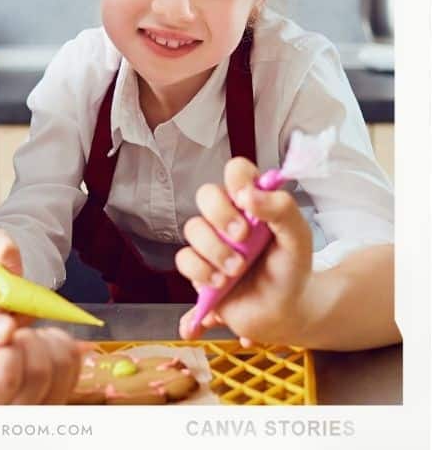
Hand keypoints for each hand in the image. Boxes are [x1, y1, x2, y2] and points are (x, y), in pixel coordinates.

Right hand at [0, 314, 82, 403]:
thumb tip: (6, 328)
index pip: (9, 376)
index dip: (7, 344)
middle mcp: (13, 415)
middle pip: (40, 369)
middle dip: (24, 337)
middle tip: (6, 337)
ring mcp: (41, 407)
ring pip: (62, 362)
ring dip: (42, 337)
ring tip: (19, 340)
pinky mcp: (61, 393)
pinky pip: (73, 357)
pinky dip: (56, 339)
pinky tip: (34, 346)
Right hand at [175, 157, 313, 345]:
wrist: (285, 312)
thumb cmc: (291, 270)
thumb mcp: (298, 239)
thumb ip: (282, 210)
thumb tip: (250, 193)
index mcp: (252, 202)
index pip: (236, 171)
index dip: (237, 178)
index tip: (247, 199)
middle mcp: (227, 217)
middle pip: (206, 194)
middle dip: (221, 215)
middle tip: (243, 237)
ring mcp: (210, 241)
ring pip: (193, 229)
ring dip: (216, 251)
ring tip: (237, 271)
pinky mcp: (198, 266)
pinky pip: (185, 259)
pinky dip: (202, 272)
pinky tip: (221, 284)